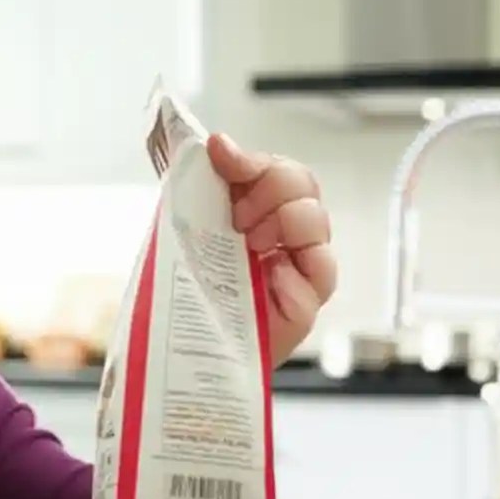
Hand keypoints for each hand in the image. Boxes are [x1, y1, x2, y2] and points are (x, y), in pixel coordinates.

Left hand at [207, 134, 336, 366]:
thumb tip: (210, 143)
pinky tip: (267, 274)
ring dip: (279, 222)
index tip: (220, 152)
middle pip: (302, 183)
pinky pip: (321, 271)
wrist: (178, 356)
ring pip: (314, 220)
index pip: (276, 169)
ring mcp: (299, 270)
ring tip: (246, 246)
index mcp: (257, 213)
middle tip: (234, 216)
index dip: (252, 158)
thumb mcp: (185, 231)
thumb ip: (200, 186)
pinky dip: (291, 266)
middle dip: (266, 186)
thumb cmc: (184, 296)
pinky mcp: (305, 306)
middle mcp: (284, 237)